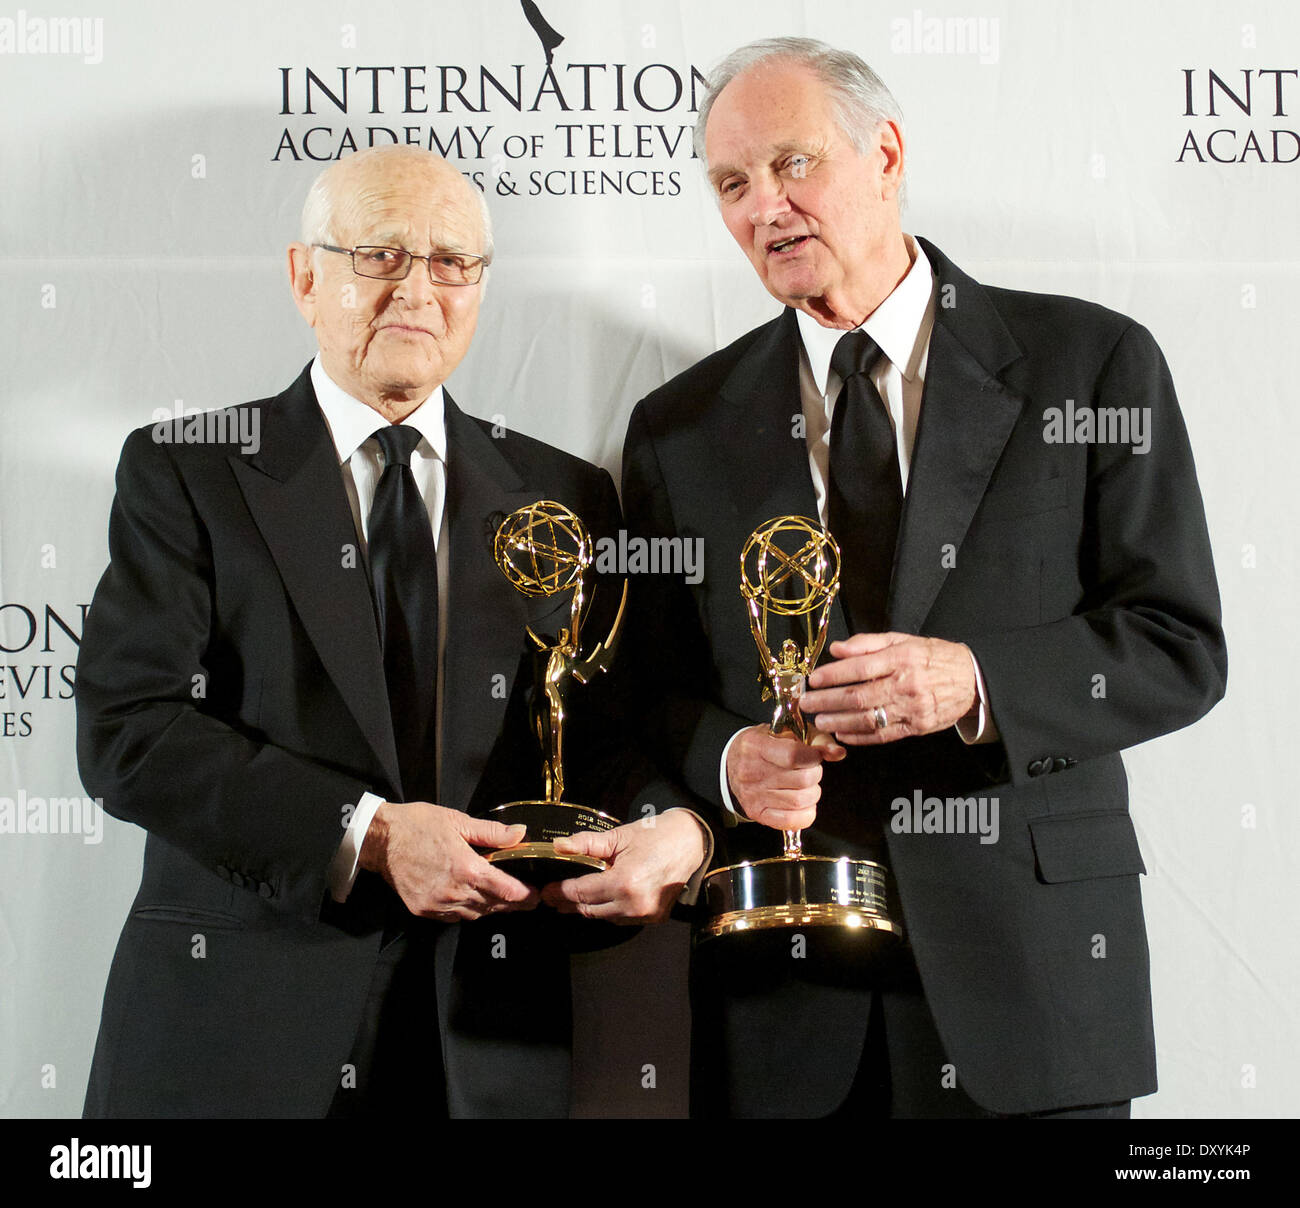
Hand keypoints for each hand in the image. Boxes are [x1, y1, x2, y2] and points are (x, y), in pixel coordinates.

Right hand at [359, 801, 538, 921]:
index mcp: (466, 868)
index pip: (506, 891)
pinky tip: (473, 900)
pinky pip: (454, 917)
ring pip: (475, 914)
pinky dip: (468, 910)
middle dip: (513, 904)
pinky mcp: (424, 910)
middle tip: (527, 899)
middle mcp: (453, 891)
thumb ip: (492, 833)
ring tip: (502, 899)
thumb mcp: (458, 821)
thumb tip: (520, 834)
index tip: (535, 895)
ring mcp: (437, 904)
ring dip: (491, 908)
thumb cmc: (417, 825)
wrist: (380, 839)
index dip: (525, 896)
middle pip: (494, 906)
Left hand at [540, 810, 709, 923]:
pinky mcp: (654, 917)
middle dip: (569, 903)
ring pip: (604, 917)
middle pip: (590, 909)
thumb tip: (559, 847)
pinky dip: (608, 910)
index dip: (560, 892)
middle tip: (552, 897)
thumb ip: (586, 844)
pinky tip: (599, 899)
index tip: (546, 891)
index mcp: (624, 882)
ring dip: (588, 907)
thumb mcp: (618, 835)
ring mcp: (645, 914)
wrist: (691, 842)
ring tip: (572, 898)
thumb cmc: (655, 835)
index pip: (581, 893)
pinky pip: (621, 919)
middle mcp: (634, 904)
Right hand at [725, 724, 844, 830]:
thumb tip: (838, 753)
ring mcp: (753, 795)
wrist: (733, 762)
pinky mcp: (757, 813)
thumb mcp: (787, 731)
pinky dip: (806, 813)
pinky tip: (804, 803)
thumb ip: (816, 739)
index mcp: (755, 746)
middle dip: (815, 774)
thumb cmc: (765, 743)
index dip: (814, 756)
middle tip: (810, 770)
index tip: (816, 755)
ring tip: (806, 786)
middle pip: (801, 780)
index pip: (793, 755)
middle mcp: (751, 771)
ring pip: (799, 801)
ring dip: (812, 793)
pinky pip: (791, 821)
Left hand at [799, 632, 977, 744]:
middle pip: (858, 697)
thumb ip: (868, 644)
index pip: (859, 669)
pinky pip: (883, 735)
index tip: (813, 679)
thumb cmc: (932, 657)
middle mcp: (906, 685)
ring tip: (819, 720)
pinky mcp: (916, 728)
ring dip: (838, 722)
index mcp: (901, 659)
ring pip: (868, 719)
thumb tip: (836, 649)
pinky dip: (860, 737)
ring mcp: (911, 709)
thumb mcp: (902, 640)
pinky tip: (842, 734)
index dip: (832, 675)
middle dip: (827, 701)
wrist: (971, 679)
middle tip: (806, 703)